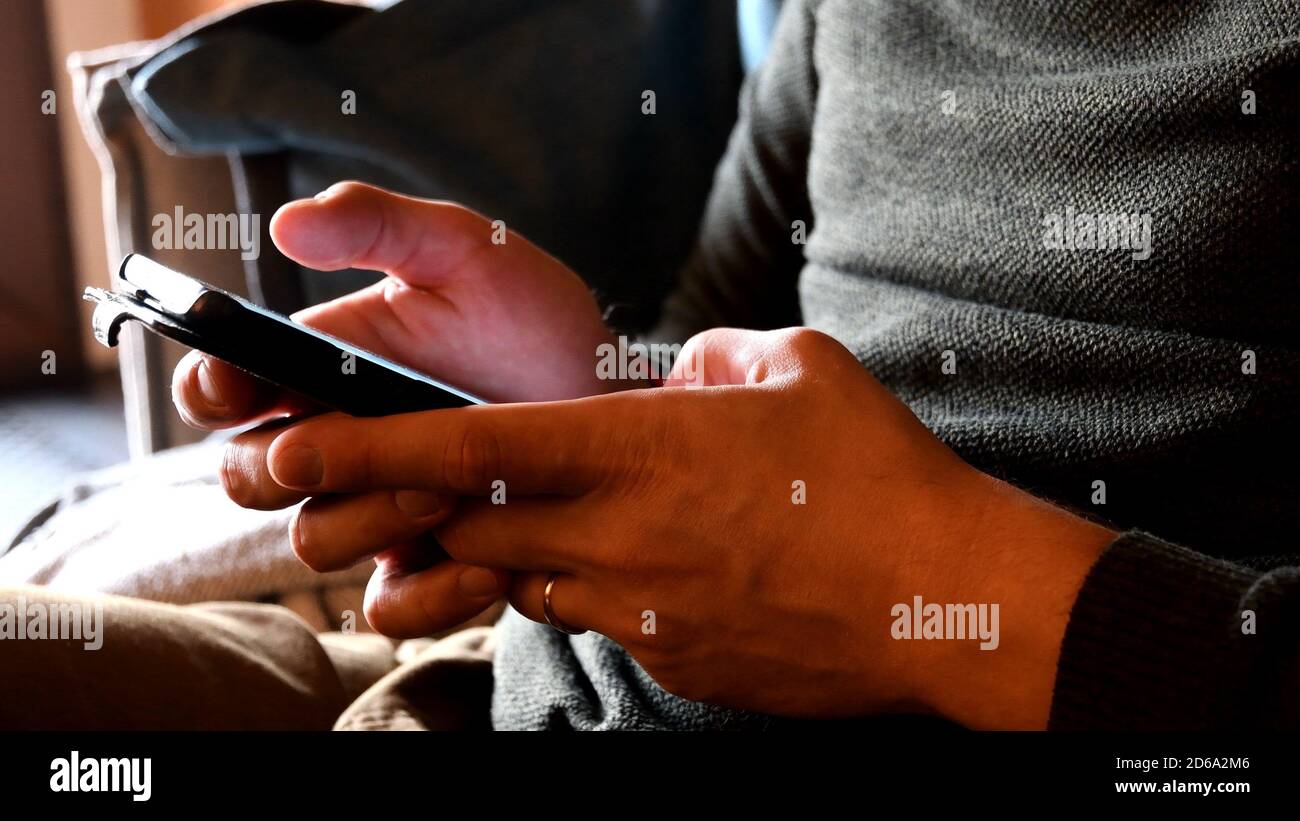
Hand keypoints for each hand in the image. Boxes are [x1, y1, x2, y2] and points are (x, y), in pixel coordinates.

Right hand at [173, 182, 619, 628]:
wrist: (611, 392)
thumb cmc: (532, 318)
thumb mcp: (464, 251)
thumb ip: (379, 225)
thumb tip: (286, 224)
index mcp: (319, 368)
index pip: (220, 391)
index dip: (211, 392)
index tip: (238, 386)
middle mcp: (337, 443)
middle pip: (246, 479)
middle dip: (284, 467)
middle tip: (352, 442)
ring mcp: (380, 507)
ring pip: (314, 542)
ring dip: (368, 519)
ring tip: (448, 486)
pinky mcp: (433, 561)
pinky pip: (394, 606)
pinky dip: (428, 594)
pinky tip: (484, 561)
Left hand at [224, 327, 1114, 726]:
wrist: (947, 601)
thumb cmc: (880, 474)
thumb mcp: (797, 368)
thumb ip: (712, 358)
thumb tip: (677, 374)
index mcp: (637, 450)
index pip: (467, 448)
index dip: (365, 448)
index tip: (290, 447)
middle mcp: (617, 535)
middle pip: (468, 526)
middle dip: (407, 510)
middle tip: (376, 494)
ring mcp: (639, 609)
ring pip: (526, 576)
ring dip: (514, 544)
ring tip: (570, 513)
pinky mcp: (669, 658)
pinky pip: (597, 616)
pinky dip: (595, 583)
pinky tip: (659, 562)